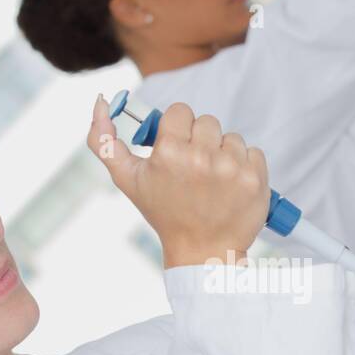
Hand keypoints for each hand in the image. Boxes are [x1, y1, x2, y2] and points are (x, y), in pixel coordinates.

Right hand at [87, 96, 269, 268]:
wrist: (202, 252)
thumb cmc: (164, 213)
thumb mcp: (126, 179)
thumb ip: (103, 141)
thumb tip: (99, 102)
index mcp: (169, 152)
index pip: (180, 111)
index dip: (178, 130)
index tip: (177, 150)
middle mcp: (201, 156)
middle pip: (207, 122)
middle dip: (201, 141)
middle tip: (195, 171)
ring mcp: (231, 168)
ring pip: (231, 137)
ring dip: (224, 154)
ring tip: (213, 182)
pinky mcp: (255, 178)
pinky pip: (253, 152)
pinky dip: (245, 166)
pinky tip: (232, 187)